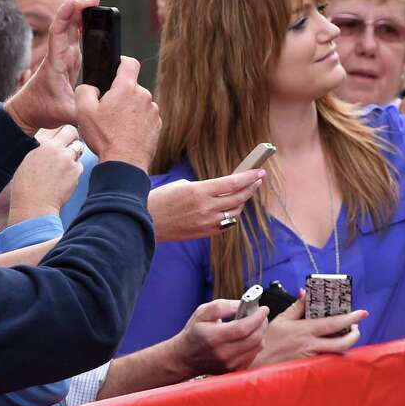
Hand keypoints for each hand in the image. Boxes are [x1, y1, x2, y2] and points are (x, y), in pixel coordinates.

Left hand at [5, 0, 100, 133]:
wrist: (28, 112)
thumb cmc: (42, 111)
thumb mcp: (66, 114)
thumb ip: (84, 112)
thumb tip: (103, 109)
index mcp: (56, 63)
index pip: (59, 33)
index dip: (66, 15)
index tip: (74, 1)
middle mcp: (58, 56)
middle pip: (66, 25)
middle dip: (78, 9)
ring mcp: (63, 57)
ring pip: (70, 29)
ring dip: (80, 15)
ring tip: (95, 4)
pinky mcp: (68, 61)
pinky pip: (74, 38)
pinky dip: (82, 27)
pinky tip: (92, 21)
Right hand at [6, 125, 83, 224]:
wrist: (34, 205)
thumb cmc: (26, 185)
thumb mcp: (28, 160)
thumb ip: (42, 148)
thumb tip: (54, 140)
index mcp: (39, 143)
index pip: (55, 127)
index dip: (59, 132)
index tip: (59, 138)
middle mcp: (54, 148)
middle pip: (71, 130)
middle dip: (72, 136)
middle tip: (69, 146)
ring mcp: (67, 158)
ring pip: (78, 147)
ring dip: (74, 153)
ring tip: (63, 166)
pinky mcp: (76, 170)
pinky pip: (80, 164)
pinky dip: (75, 170)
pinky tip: (64, 179)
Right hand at [75, 56, 160, 171]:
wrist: (125, 162)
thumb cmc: (105, 137)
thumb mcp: (83, 111)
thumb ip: (85, 91)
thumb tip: (92, 88)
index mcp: (126, 89)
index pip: (130, 63)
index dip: (122, 61)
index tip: (117, 65)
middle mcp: (144, 96)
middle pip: (131, 87)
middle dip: (120, 95)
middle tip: (107, 111)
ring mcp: (153, 111)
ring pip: (138, 103)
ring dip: (129, 109)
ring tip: (116, 126)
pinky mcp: (157, 124)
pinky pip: (145, 117)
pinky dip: (136, 122)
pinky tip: (125, 133)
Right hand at [148, 170, 264, 241]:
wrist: (144, 223)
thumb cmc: (160, 200)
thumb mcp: (181, 185)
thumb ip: (204, 187)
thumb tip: (219, 190)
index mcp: (199, 192)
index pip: (233, 183)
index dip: (249, 177)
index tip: (259, 172)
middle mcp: (206, 208)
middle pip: (238, 197)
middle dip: (251, 187)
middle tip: (257, 180)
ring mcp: (206, 223)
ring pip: (234, 212)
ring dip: (242, 201)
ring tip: (245, 192)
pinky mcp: (203, 233)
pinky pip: (225, 224)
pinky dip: (231, 215)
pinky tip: (232, 208)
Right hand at [170, 298, 268, 376]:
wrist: (185, 358)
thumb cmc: (195, 332)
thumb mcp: (203, 312)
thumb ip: (224, 306)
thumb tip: (243, 304)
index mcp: (213, 337)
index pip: (242, 328)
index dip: (257, 317)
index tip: (263, 308)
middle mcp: (222, 354)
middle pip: (254, 338)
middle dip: (262, 323)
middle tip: (261, 314)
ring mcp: (229, 364)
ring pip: (257, 347)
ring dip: (260, 333)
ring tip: (254, 324)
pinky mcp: (233, 370)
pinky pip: (254, 355)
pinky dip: (255, 343)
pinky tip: (248, 337)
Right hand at [251, 291, 367, 367]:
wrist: (255, 364)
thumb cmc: (268, 342)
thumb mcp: (280, 320)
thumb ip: (297, 307)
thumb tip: (306, 292)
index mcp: (305, 330)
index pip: (333, 323)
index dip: (350, 318)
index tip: (363, 313)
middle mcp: (310, 345)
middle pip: (341, 343)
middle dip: (354, 335)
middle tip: (356, 327)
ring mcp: (310, 359)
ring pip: (336, 354)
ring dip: (345, 345)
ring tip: (346, 336)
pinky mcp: (308, 369)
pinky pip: (326, 362)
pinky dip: (333, 354)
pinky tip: (333, 348)